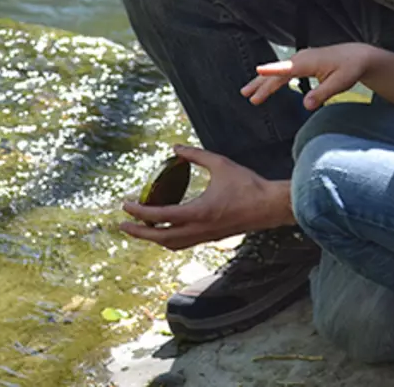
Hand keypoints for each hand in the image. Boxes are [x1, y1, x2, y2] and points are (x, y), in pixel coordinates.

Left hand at [119, 145, 292, 250]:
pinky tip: (165, 229)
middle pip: (160, 237)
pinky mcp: (212, 238)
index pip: (160, 216)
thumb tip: (175, 147)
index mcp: (199, 212)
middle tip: (122, 224)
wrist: (271, 207)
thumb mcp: (220, 164)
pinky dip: (169, 239)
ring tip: (140, 228)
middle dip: (139, 232)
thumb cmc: (248, 184)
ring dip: (153, 238)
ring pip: (172, 245)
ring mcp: (206, 237)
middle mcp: (199, 229)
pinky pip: (184, 244)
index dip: (139, 212)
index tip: (125, 206)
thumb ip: (195, 155)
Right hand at [241, 43, 375, 109]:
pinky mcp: (302, 62)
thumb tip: (306, 105)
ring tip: (248, 92)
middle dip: (261, 84)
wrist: (358, 56)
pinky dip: (272, 78)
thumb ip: (321, 94)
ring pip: (277, 72)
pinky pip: (283, 71)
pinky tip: (266, 85)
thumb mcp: (339, 84)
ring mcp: (300, 59)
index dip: (271, 72)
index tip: (258, 72)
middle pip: (276, 73)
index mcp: (307, 62)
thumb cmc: (350, 68)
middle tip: (248, 96)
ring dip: (262, 82)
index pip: (285, 68)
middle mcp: (300, 58)